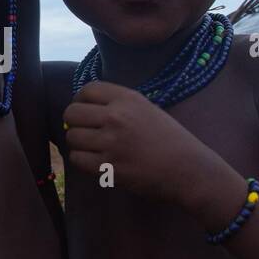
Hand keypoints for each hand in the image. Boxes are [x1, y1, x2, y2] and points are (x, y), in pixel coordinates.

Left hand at [63, 80, 221, 205]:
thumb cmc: (170, 139)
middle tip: (85, 131)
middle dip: (74, 123)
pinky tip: (96, 161)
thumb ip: (119, 104)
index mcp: (127, 99)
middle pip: (72, 113)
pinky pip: (77, 159)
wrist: (187, 169)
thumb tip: (85, 107)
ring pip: (72, 137)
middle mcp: (116, 117)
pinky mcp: (108, 166)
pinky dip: (82, 161)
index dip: (80, 100)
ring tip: (92, 148)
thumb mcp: (147, 109)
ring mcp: (111, 142)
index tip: (85, 111)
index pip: (87, 90)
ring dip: (78, 143)